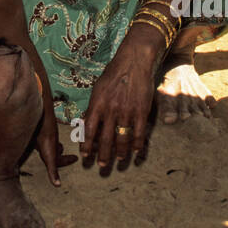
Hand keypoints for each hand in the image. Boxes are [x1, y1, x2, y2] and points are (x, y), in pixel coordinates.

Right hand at [36, 111, 75, 185]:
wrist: (41, 119)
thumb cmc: (45, 138)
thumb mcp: (50, 158)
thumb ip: (52, 172)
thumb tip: (57, 185)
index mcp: (47, 155)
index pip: (58, 161)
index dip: (67, 161)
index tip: (76, 158)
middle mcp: (45, 147)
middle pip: (54, 155)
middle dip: (61, 155)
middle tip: (72, 154)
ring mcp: (44, 138)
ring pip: (53, 145)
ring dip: (58, 147)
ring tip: (64, 144)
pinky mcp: (45, 129)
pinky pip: (52, 136)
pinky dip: (56, 138)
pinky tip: (59, 133)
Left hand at [80, 31, 159, 167]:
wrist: (134, 61)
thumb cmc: (114, 73)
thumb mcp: (98, 88)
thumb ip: (93, 106)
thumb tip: (85, 123)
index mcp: (97, 103)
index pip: (88, 129)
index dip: (86, 145)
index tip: (85, 156)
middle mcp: (111, 109)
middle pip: (105, 139)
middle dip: (102, 155)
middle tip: (101, 166)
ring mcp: (127, 111)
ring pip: (122, 139)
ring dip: (120, 153)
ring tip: (118, 162)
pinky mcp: (141, 111)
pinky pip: (138, 133)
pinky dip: (137, 145)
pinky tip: (136, 152)